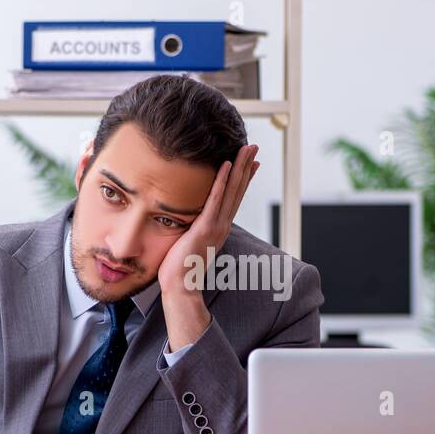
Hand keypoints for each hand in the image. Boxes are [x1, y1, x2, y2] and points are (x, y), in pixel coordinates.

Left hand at [157, 143, 260, 297]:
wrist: (180, 286)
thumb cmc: (180, 268)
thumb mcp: (190, 242)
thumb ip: (194, 229)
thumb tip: (189, 221)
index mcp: (219, 228)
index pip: (234, 198)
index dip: (243, 178)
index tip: (251, 162)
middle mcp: (222, 225)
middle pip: (238, 190)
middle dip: (246, 167)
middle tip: (254, 147)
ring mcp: (216, 226)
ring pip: (232, 191)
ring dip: (240, 168)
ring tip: (247, 149)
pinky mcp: (205, 227)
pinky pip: (215, 199)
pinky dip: (222, 181)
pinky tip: (226, 165)